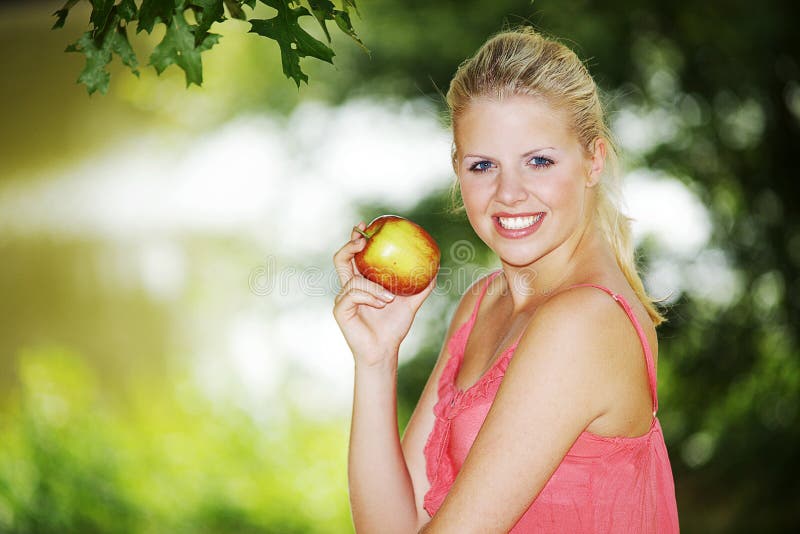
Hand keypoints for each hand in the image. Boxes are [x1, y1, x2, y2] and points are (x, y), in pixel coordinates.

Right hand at [333, 221, 436, 367]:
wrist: (385, 350)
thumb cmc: (394, 327)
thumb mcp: (411, 303)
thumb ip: (421, 286)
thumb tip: (436, 267)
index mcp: (362, 281)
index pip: (354, 255)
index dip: (356, 238)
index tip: (365, 224)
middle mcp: (349, 287)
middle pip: (341, 259)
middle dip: (350, 245)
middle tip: (363, 240)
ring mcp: (342, 298)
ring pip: (353, 279)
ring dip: (373, 286)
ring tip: (389, 297)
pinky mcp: (340, 310)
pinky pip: (354, 294)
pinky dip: (370, 296)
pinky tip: (382, 304)